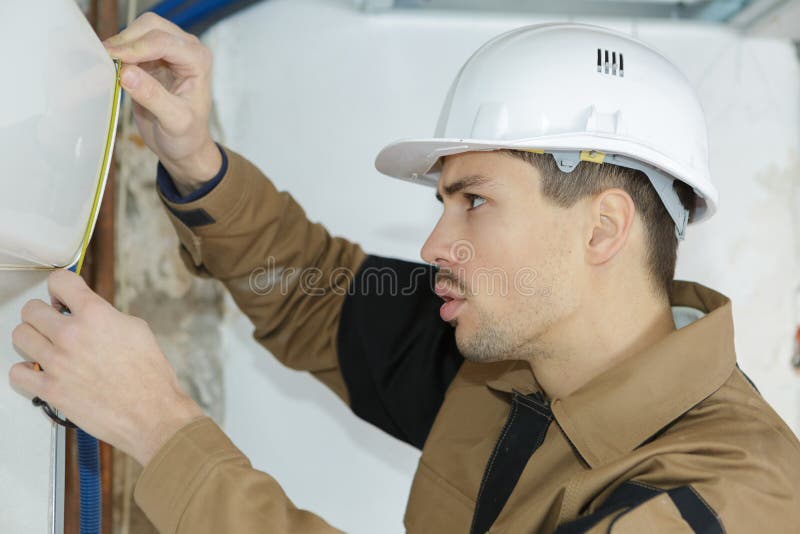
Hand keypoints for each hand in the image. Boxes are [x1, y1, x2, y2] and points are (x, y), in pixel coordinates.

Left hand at [8, 270, 204, 465]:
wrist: (151, 412)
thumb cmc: (150, 376)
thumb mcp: (137, 330)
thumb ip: (107, 316)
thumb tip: (90, 313)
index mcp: (96, 315)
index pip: (59, 281)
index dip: (60, 286)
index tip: (61, 295)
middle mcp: (72, 335)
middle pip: (32, 309)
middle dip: (43, 313)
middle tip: (54, 322)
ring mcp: (57, 362)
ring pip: (20, 336)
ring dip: (32, 338)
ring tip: (46, 345)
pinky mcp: (50, 389)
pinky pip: (17, 372)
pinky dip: (26, 371)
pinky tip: (41, 371)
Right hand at [104, 12, 220, 192]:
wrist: (183, 146)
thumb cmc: (186, 136)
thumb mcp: (174, 122)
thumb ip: (153, 97)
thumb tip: (126, 73)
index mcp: (198, 60)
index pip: (163, 42)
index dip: (135, 48)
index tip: (112, 60)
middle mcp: (186, 49)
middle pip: (150, 27)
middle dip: (126, 41)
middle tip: (106, 61)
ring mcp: (168, 51)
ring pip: (138, 31)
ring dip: (119, 45)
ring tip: (105, 66)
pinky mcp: (152, 58)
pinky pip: (130, 45)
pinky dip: (117, 52)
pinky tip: (108, 68)